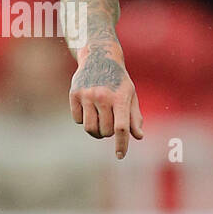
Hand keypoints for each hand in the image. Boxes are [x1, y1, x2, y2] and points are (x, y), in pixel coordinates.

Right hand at [69, 44, 143, 158]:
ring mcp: (87, 95)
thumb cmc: (119, 81)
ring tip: (101, 123)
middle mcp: (103, 97)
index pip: (121, 128)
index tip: (120, 156)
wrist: (99, 57)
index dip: (122, 144)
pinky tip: (89, 110)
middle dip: (109, 133)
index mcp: (120, 98)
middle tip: (110, 125)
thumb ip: (134, 117)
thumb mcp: (131, 95)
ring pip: (90, 128)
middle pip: (105, 131)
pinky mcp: (74, 94)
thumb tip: (138, 136)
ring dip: (96, 131)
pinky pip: (78, 120)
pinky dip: (84, 120)